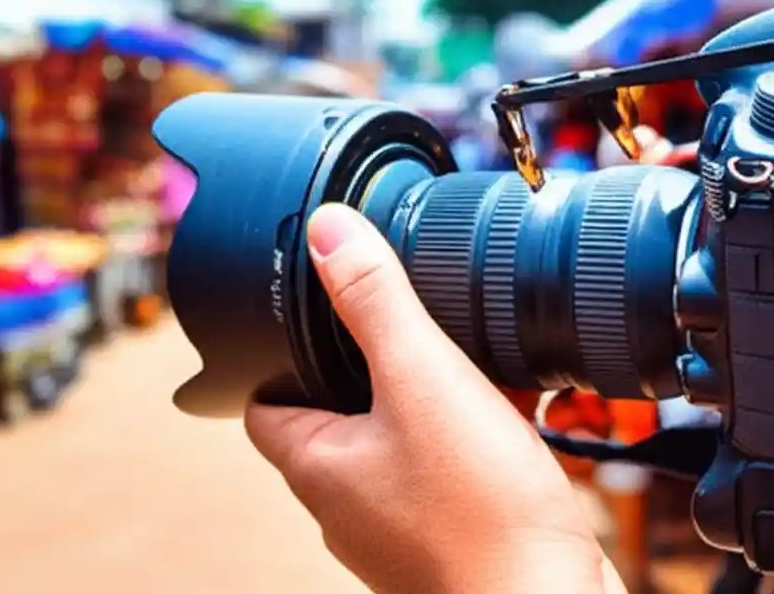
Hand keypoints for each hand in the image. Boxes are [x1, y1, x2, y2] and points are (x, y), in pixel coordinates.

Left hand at [245, 203, 623, 593]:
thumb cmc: (480, 514)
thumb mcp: (423, 380)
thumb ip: (376, 301)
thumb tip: (328, 232)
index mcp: (317, 467)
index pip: (262, 401)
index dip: (277, 353)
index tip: (307, 315)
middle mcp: (347, 505)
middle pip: (332, 417)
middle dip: (367, 369)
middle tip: (401, 326)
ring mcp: (398, 529)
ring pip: (395, 445)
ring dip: (424, 405)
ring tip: (463, 366)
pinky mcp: (449, 541)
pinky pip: (444, 475)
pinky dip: (467, 442)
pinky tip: (510, 419)